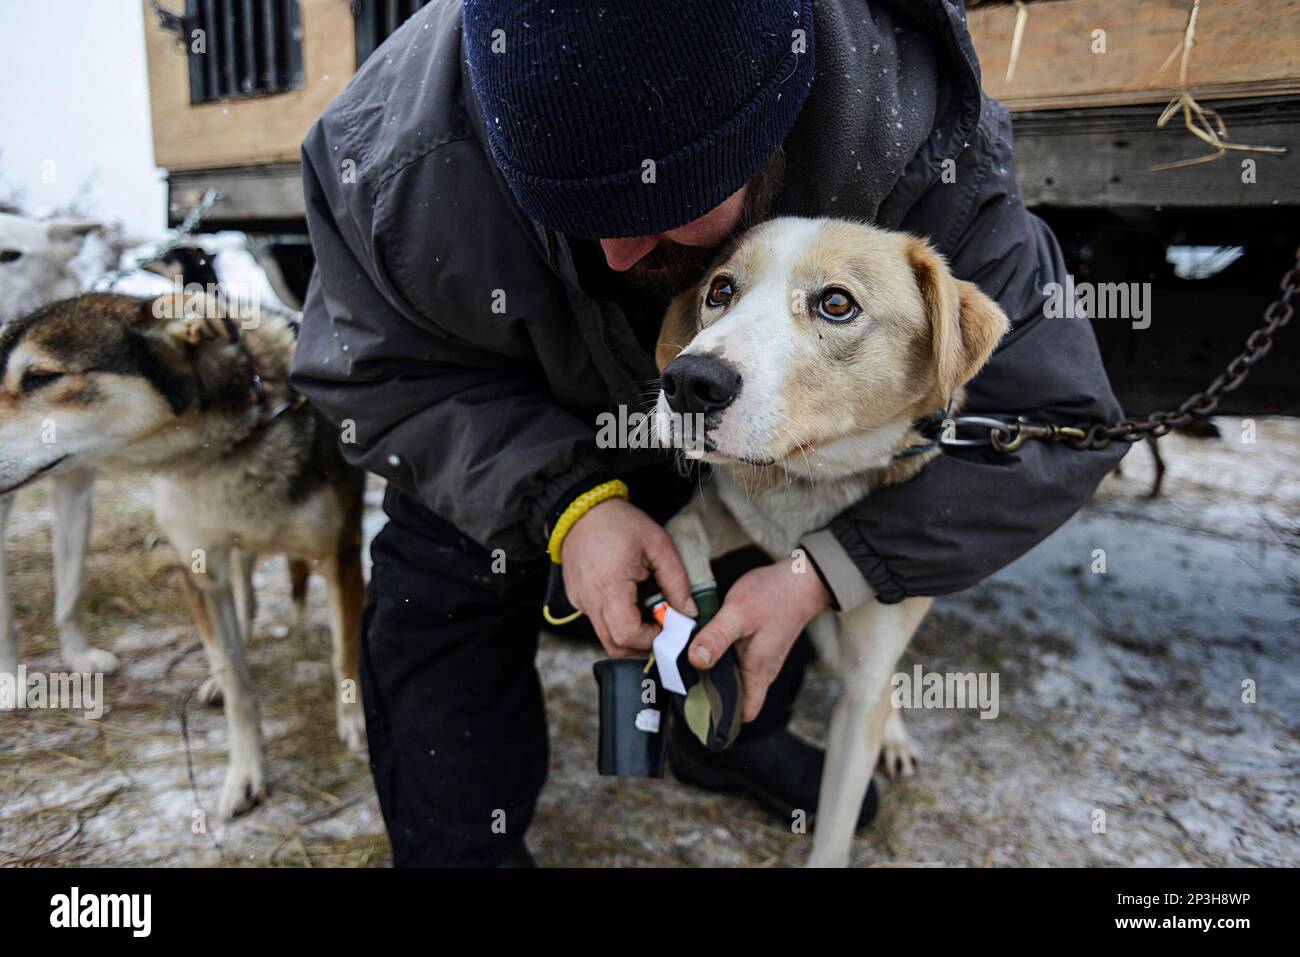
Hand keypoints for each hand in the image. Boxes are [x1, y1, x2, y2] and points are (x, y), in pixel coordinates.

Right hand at [561, 498, 696, 656]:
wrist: (582, 509)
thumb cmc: (620, 523)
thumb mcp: (658, 545)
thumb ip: (676, 582)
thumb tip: (689, 613)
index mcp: (609, 587)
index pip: (628, 635)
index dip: (652, 638)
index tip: (667, 623)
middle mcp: (589, 601)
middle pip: (615, 646)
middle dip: (642, 643)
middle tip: (660, 624)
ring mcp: (580, 602)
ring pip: (606, 637)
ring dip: (630, 632)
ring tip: (645, 606)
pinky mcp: (577, 600)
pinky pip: (598, 622)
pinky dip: (617, 620)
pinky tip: (629, 596)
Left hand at [688, 558, 830, 721]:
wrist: (800, 579)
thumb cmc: (774, 595)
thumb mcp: (738, 614)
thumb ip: (716, 638)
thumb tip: (695, 661)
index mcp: (758, 672)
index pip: (743, 714)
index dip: (721, 719)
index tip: (695, 712)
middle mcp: (761, 672)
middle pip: (734, 699)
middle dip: (709, 696)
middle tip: (681, 685)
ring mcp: (760, 660)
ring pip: (733, 680)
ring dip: (712, 675)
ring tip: (686, 666)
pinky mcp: (756, 647)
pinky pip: (734, 663)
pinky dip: (719, 659)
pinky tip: (703, 646)